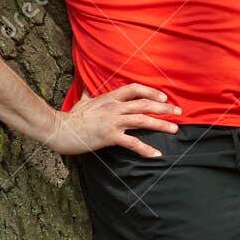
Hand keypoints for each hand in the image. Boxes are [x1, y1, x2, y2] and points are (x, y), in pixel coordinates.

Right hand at [43, 83, 181, 157]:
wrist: (60, 129)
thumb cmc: (71, 117)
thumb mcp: (81, 101)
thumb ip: (87, 93)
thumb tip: (85, 85)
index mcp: (110, 98)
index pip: (135, 89)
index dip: (152, 91)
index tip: (163, 97)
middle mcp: (114, 107)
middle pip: (144, 103)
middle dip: (164, 108)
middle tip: (179, 112)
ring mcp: (113, 122)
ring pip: (142, 120)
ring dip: (161, 124)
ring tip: (174, 129)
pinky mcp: (110, 137)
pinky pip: (132, 143)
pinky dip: (146, 149)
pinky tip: (156, 154)